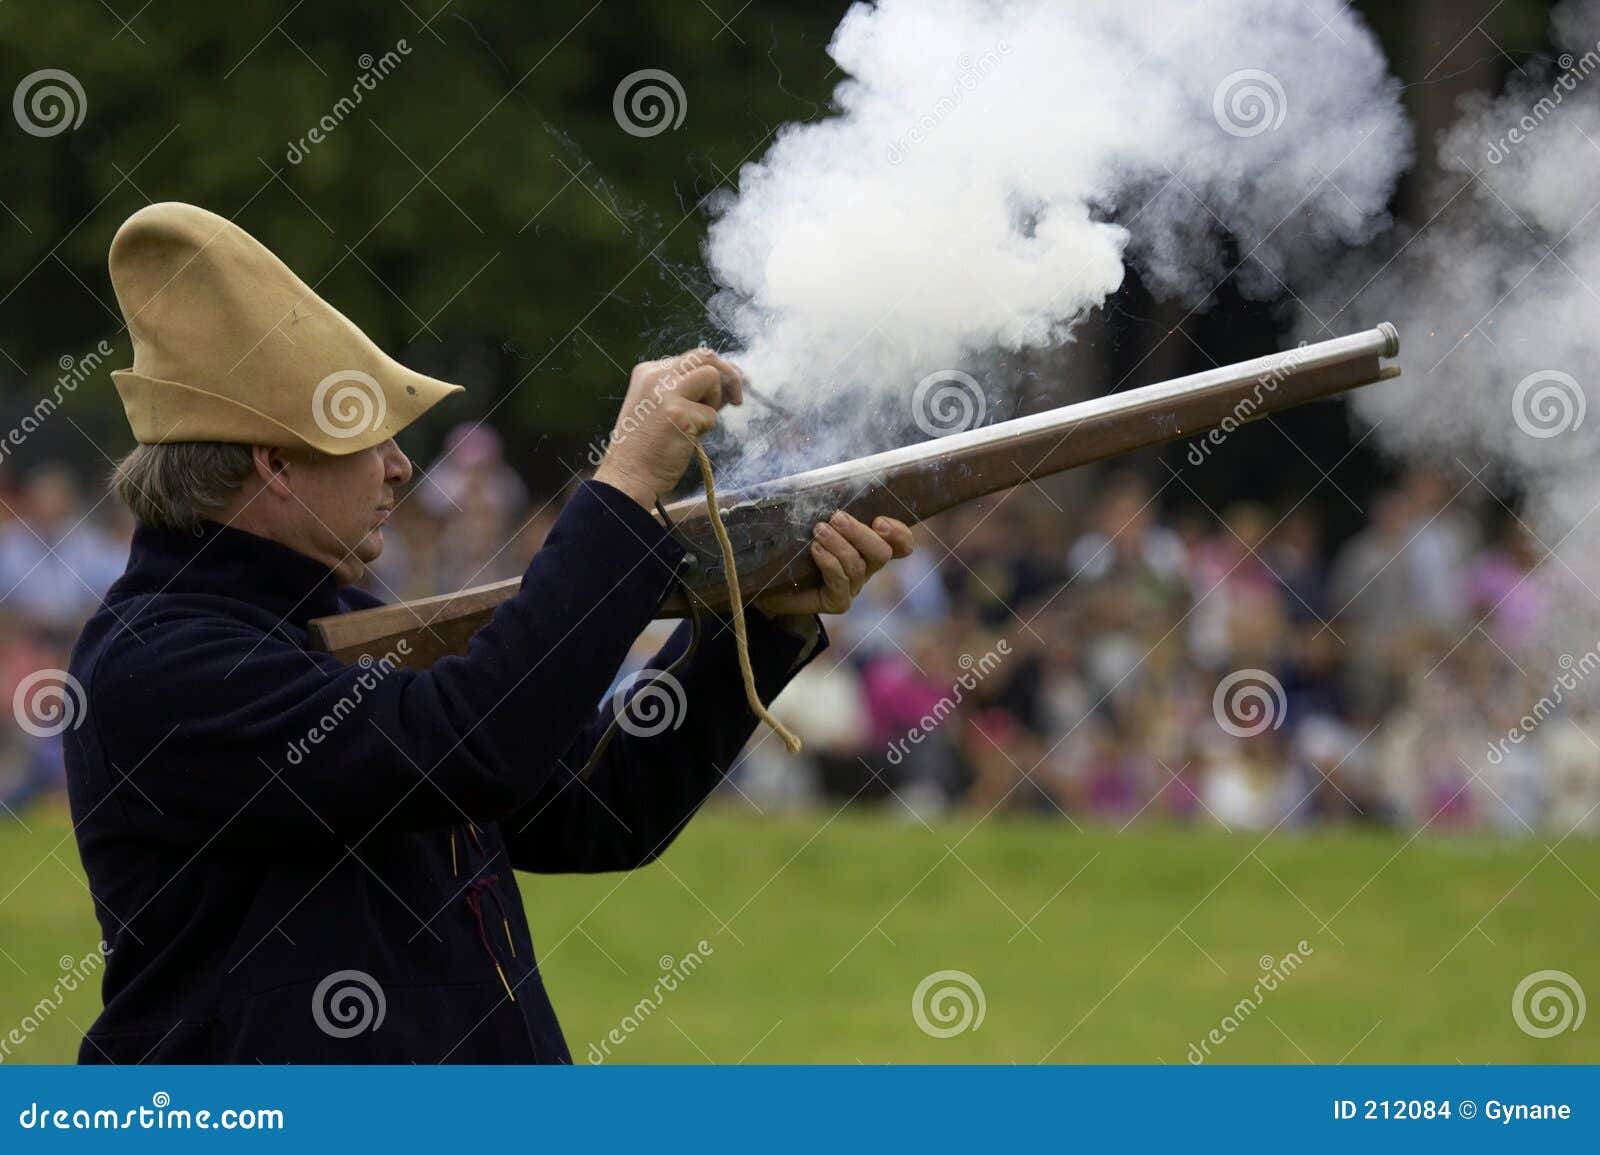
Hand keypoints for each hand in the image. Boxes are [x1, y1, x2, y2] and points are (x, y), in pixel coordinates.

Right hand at [593, 348, 744, 508]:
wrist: (629, 476)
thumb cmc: (648, 448)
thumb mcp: (662, 407)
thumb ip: (687, 390)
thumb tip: (726, 382)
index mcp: (648, 372)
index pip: (692, 358)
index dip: (716, 371)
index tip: (728, 387)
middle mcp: (655, 376)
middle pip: (705, 356)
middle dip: (729, 374)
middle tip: (736, 398)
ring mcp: (666, 392)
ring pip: (711, 375)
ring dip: (715, 400)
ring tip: (698, 423)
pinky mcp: (678, 413)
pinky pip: (711, 414)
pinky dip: (705, 428)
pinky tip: (686, 440)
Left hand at [754, 512, 914, 616]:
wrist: (770, 579)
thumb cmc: (793, 545)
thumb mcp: (813, 520)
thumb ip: (829, 509)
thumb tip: (829, 481)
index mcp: (868, 546)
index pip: (901, 544)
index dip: (899, 533)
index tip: (879, 520)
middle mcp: (866, 567)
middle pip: (882, 553)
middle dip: (861, 533)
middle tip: (837, 517)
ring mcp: (853, 586)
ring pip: (859, 566)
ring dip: (839, 544)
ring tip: (818, 530)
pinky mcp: (836, 602)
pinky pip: (840, 583)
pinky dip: (829, 563)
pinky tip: (815, 550)